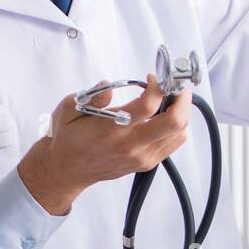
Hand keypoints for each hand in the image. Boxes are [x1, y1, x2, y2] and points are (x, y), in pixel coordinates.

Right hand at [18, 73, 193, 215]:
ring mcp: (141, 156)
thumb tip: (108, 84)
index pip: (149, 104)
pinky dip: (177, 127)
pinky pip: (173, 144)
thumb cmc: (70, 138)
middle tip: (176, 87)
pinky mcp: (146, 163)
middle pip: (174, 122)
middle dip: (181, 99)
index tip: (152, 77)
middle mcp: (131, 144)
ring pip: (178, 134)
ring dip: (182, 112)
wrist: (67, 170)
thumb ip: (92, 96)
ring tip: (172, 100)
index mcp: (112, 128)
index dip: (158, 85)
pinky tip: (166, 116)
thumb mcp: (70, 109)